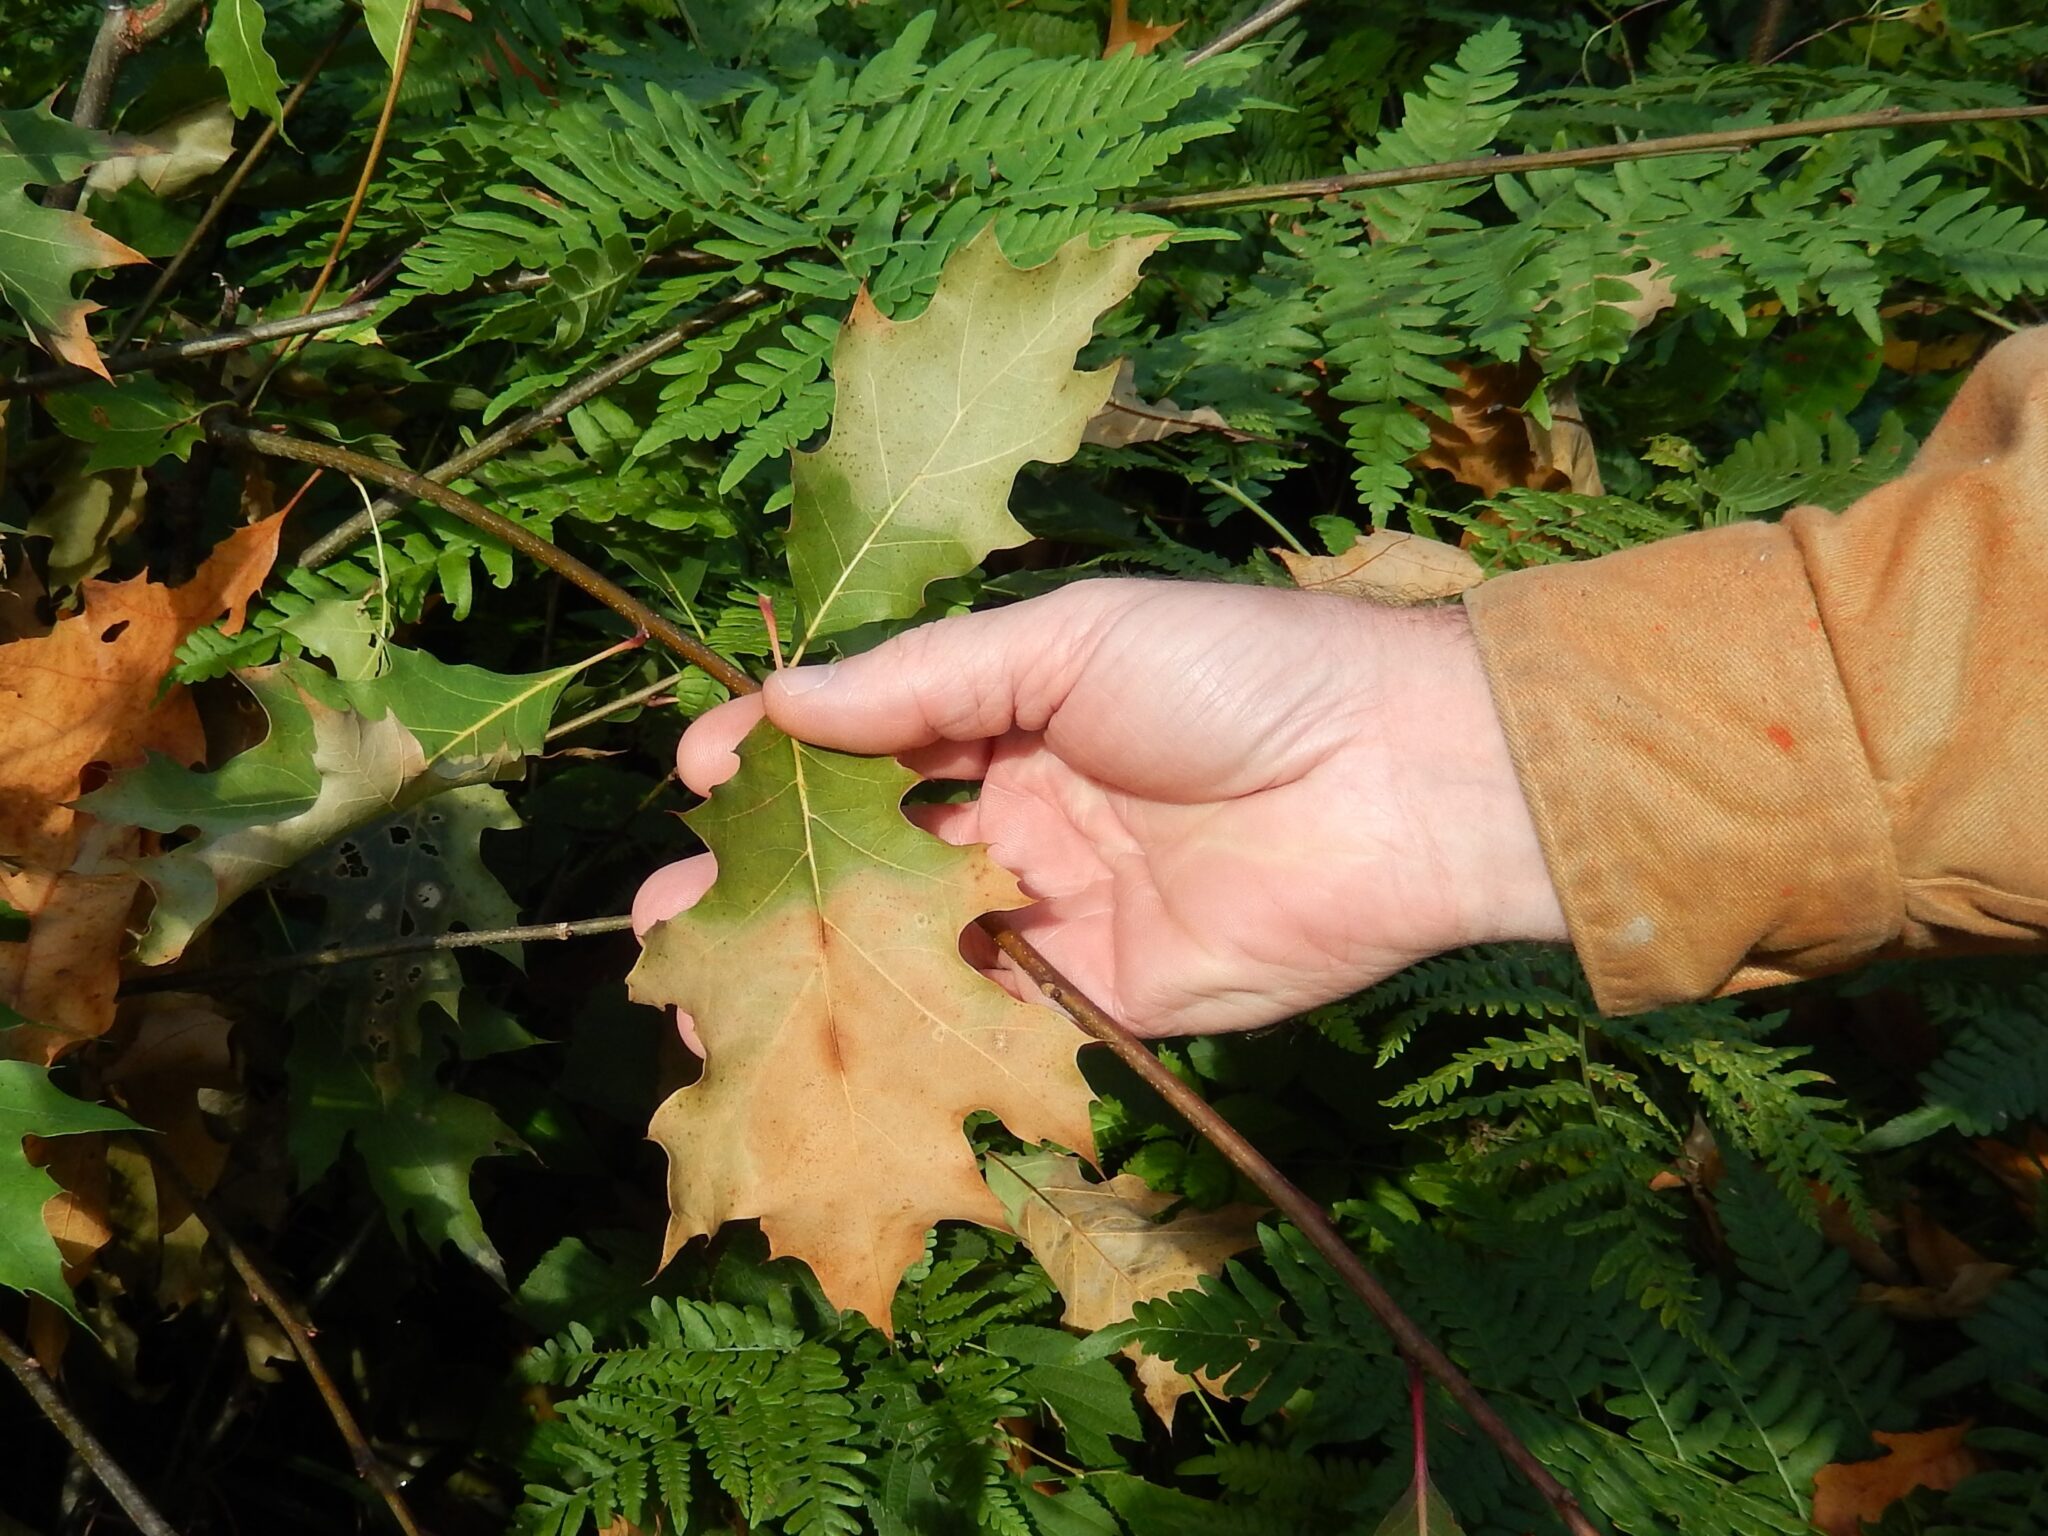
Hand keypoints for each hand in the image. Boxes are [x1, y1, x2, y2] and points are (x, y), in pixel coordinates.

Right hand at [634, 578, 1564, 1037]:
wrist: (1399, 778)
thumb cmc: (1237, 675)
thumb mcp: (1069, 639)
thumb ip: (927, 679)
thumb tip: (780, 703)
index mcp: (1019, 709)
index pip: (873, 737)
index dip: (782, 757)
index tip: (696, 777)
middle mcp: (1026, 811)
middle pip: (874, 850)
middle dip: (774, 878)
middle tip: (669, 914)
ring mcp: (1059, 907)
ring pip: (911, 941)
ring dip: (815, 965)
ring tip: (706, 990)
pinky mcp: (1103, 997)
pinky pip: (990, 1013)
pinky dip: (907, 1025)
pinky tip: (824, 1037)